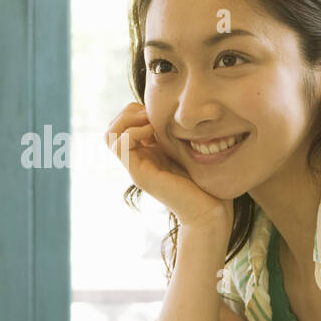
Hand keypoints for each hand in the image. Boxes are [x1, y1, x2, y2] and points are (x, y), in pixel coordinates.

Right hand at [105, 101, 233, 235]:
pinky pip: (120, 146)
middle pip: (111, 129)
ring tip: (151, 123)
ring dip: (128, 121)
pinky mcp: (140, 175)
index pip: (122, 124)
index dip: (136, 110)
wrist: (210, 210)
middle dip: (128, 113)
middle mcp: (137, 161)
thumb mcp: (188, 148)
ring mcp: (136, 168)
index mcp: (147, 153)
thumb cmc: (207, 181)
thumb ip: (175, 134)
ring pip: (110, 136)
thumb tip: (167, 111)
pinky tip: (153, 133)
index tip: (159, 113)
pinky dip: (134, 132)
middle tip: (151, 116)